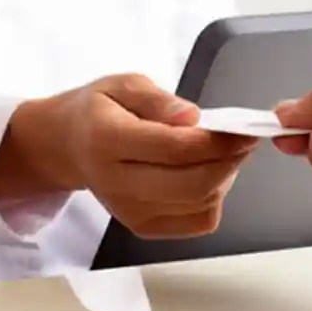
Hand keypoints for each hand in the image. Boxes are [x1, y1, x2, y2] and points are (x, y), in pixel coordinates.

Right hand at [26, 74, 258, 237]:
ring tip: (221, 153)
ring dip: (224, 178)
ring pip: (200, 204)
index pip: (175, 148)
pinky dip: (214, 199)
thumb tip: (191, 117)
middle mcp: (116, 182)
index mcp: (107, 140)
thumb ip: (158, 99)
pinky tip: (206, 175)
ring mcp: (129, 210)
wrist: (68, 147)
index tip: (242, 129)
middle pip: (192, 184)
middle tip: (243, 141)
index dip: (217, 141)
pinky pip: (198, 222)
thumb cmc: (98, 112)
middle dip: (229, 162)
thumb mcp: (122, 84)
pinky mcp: (143, 226)